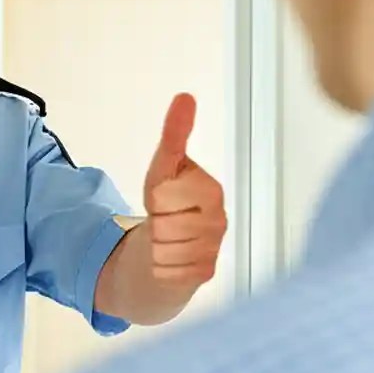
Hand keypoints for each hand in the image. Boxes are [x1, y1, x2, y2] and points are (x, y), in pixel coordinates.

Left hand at [143, 94, 226, 287]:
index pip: (167, 194)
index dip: (156, 197)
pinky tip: (169, 259)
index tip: (162, 197)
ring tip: (166, 239)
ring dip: (155, 244)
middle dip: (154, 221)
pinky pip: (166, 269)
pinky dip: (159, 266)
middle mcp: (219, 222)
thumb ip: (174, 135)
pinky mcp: (204, 275)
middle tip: (163, 220)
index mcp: (213, 192)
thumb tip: (185, 97)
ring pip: (163, 247)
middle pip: (163, 222)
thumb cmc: (169, 205)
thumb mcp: (164, 168)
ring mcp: (213, 250)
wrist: (171, 250)